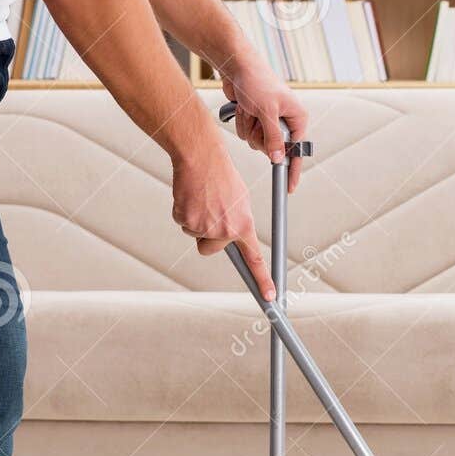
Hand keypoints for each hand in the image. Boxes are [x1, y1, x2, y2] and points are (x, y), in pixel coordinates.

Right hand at [171, 135, 277, 301]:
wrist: (201, 158)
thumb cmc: (222, 176)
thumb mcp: (240, 200)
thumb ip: (237, 222)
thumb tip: (231, 236)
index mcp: (243, 225)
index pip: (255, 259)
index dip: (263, 280)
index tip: (270, 297)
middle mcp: (225, 231)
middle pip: (211, 249)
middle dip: (208, 237)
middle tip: (209, 213)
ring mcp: (204, 228)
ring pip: (196, 235)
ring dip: (196, 220)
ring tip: (202, 198)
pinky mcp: (186, 221)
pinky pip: (184, 225)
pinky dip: (185, 213)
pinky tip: (191, 196)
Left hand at [220, 59, 309, 192]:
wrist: (237, 66)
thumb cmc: (257, 81)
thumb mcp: (267, 111)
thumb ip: (274, 137)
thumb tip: (279, 159)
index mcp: (296, 118)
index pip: (296, 151)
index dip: (293, 170)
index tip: (290, 188)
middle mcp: (284, 121)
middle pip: (272, 149)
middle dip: (260, 138)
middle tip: (258, 120)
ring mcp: (268, 121)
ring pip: (256, 143)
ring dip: (249, 127)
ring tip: (250, 109)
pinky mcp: (254, 119)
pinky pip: (246, 133)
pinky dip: (242, 122)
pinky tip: (243, 107)